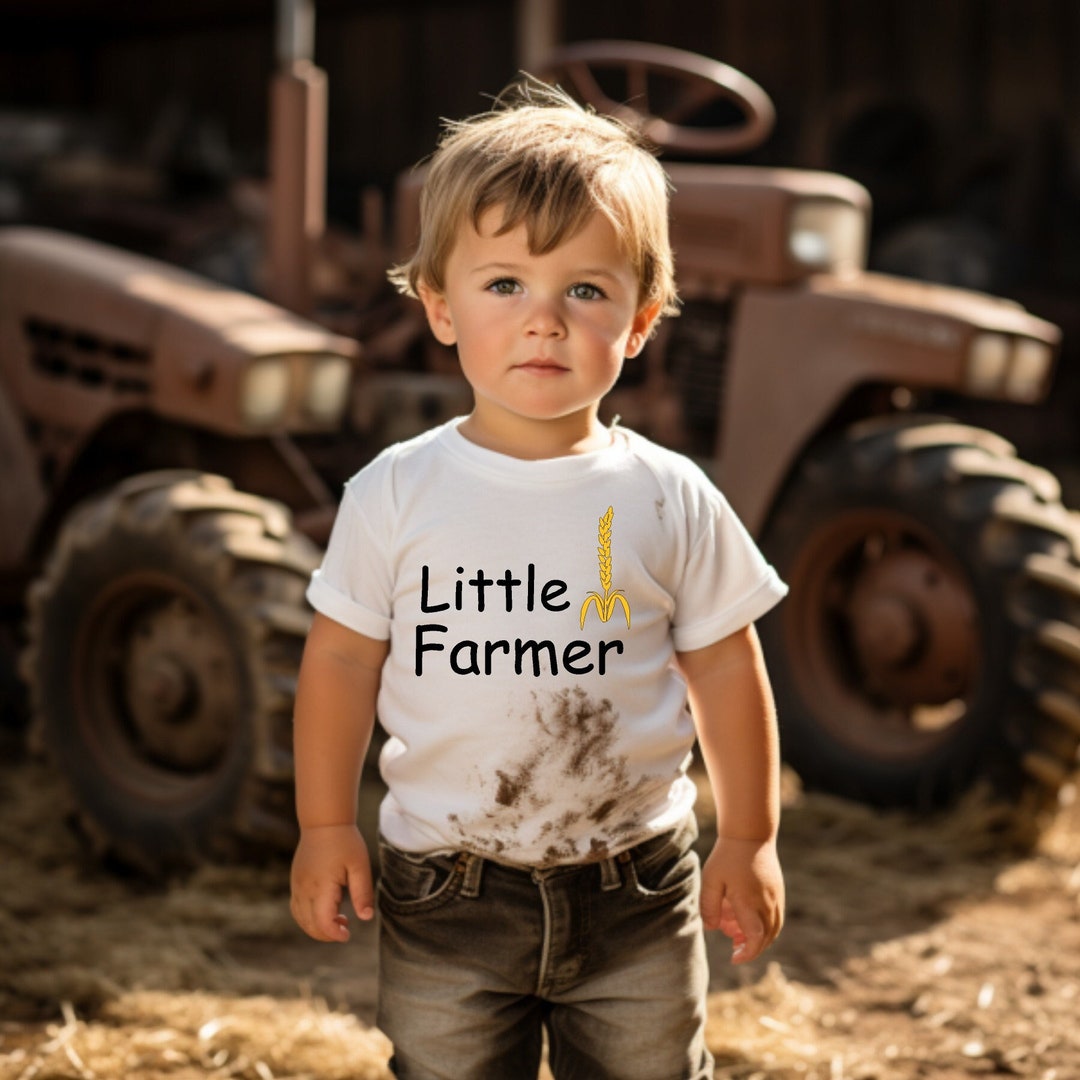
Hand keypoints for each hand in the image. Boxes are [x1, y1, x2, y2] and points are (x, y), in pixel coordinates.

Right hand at [290, 824, 373, 941]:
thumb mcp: (360, 866)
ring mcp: (297, 886)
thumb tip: (366, 918)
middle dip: (327, 934)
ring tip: (338, 919)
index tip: (348, 934)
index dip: (334, 934)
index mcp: (321, 886)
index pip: (322, 922)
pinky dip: (308, 917)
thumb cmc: (345, 842)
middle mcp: (304, 889)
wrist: (324, 822)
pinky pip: (296, 908)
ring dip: (316, 927)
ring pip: (300, 918)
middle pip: (310, 925)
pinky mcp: (295, 882)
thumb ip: (362, 893)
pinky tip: (325, 910)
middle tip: (345, 927)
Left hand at [700, 835, 783, 964]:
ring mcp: (776, 898)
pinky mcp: (778, 892)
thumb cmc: (727, 856)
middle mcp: (766, 904)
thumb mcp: (711, 880)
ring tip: (739, 936)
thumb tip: (712, 929)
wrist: (750, 834)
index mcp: (749, 902)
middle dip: (750, 948)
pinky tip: (748, 920)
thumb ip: (709, 906)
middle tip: (734, 950)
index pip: (754, 938)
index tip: (734, 958)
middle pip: (765, 938)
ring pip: (773, 929)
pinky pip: (776, 918)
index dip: (746, 953)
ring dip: (759, 938)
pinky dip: (765, 926)